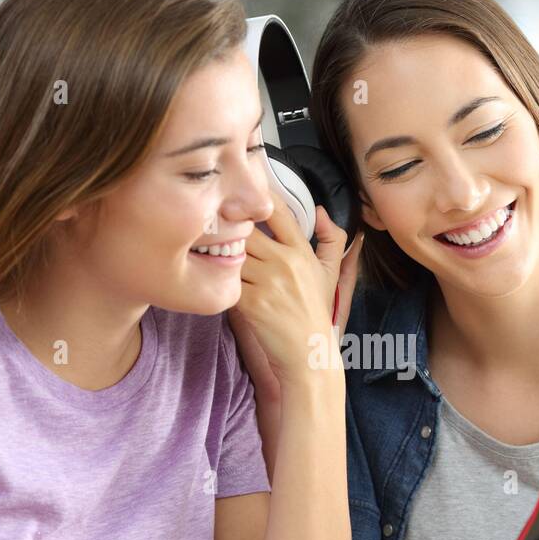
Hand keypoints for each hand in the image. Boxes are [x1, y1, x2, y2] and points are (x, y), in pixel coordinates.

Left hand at [228, 194, 355, 390]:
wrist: (308, 354)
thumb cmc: (315, 312)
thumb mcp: (332, 274)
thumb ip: (333, 239)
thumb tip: (322, 210)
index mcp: (301, 251)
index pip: (277, 210)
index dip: (255, 194)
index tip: (238, 185)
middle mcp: (285, 262)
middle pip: (245, 228)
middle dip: (227, 223)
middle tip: (210, 219)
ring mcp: (267, 282)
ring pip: (232, 252)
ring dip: (217, 249)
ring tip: (205, 246)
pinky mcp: (251, 303)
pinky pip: (226, 280)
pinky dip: (217, 276)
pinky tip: (211, 275)